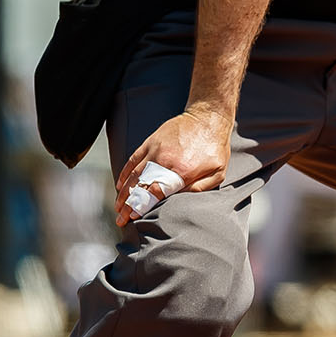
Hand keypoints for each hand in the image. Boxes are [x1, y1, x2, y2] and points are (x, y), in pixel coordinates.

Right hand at [114, 110, 232, 225]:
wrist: (208, 117)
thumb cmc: (215, 147)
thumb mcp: (217, 172)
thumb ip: (200, 188)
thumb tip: (180, 200)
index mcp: (181, 171)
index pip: (154, 192)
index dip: (142, 205)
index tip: (133, 216)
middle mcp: (164, 161)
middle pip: (140, 186)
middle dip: (128, 205)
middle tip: (121, 219)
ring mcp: (155, 151)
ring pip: (134, 175)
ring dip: (124, 192)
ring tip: (118, 206)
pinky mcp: (150, 143)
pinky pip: (133, 160)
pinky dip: (125, 173)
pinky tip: (120, 185)